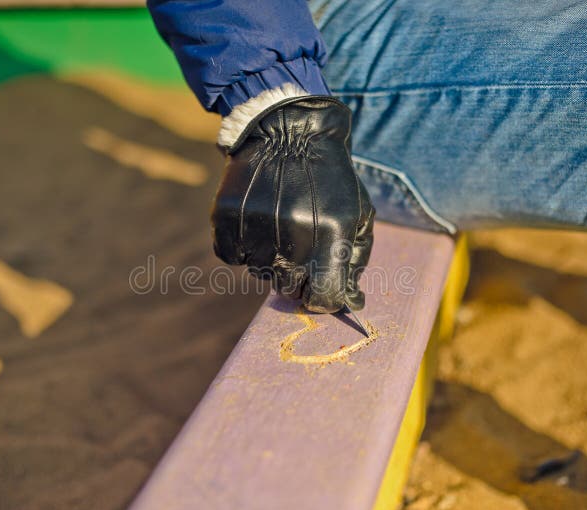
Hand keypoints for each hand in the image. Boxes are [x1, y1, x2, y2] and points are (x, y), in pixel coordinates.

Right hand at [212, 96, 374, 312]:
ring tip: (280, 223)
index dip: (323, 299)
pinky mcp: (227, 218)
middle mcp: (292, 238)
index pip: (322, 299)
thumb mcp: (358, 214)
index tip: (320, 288)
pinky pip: (231, 256)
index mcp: (330, 238)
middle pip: (287, 289)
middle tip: (300, 246)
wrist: (290, 129)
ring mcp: (256, 229)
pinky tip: (257, 220)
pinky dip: (242, 245)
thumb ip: (356, 260)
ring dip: (270, 258)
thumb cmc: (331, 178)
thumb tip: (351, 302)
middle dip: (296, 276)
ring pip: (259, 272)